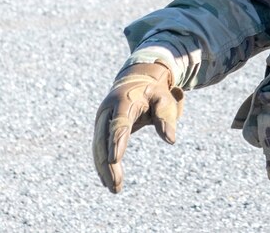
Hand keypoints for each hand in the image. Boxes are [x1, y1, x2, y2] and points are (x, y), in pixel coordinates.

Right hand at [92, 61, 183, 192]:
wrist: (136, 80)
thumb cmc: (154, 93)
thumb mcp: (164, 100)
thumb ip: (166, 118)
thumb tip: (171, 140)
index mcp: (124, 101)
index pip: (119, 123)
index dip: (116, 141)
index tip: (115, 160)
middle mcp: (108, 111)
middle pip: (103, 139)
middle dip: (107, 163)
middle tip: (116, 185)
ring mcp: (101, 119)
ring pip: (98, 146)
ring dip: (103, 169)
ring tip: (114, 189)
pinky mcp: (100, 128)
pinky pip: (98, 148)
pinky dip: (101, 164)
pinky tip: (106, 181)